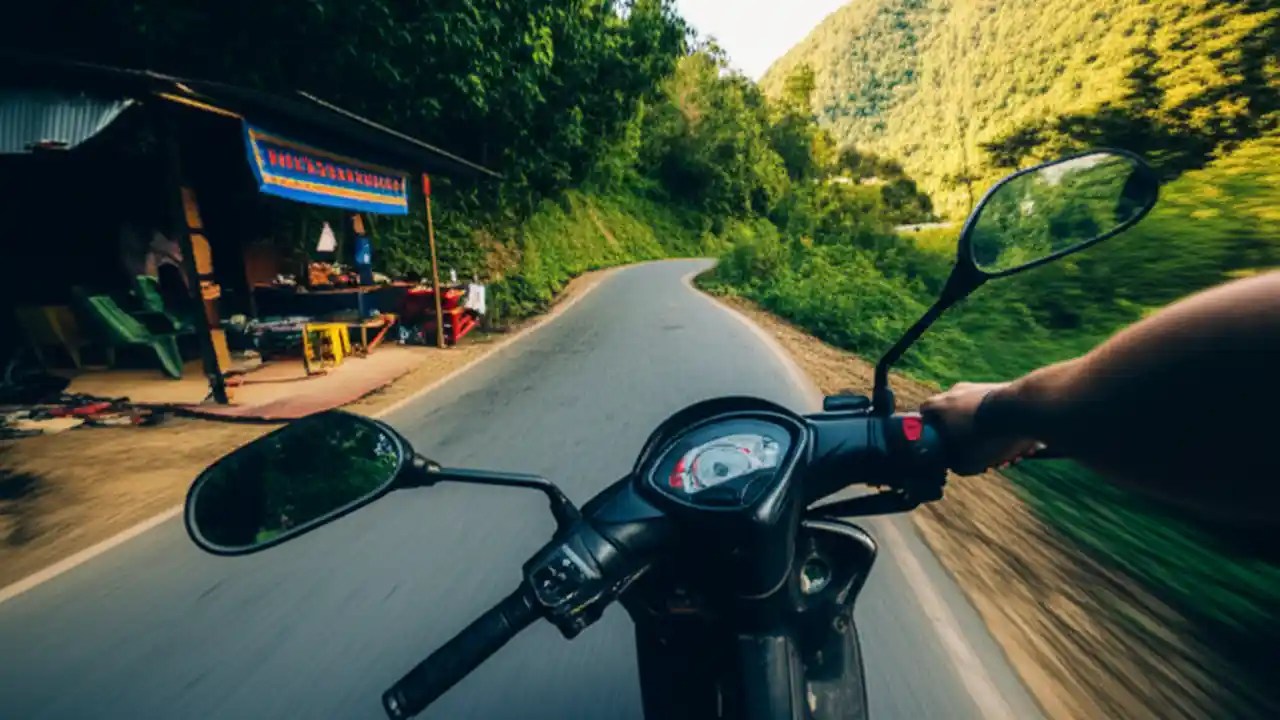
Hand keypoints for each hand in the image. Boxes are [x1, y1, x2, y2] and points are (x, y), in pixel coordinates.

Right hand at [920, 382, 1042, 474]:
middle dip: (968, 436)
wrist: (1021, 410)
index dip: (932, 431)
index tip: (943, 444)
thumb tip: (957, 463)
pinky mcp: (1002, 386)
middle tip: (981, 453)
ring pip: (981, 414)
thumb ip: (956, 463)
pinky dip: (1008, 425)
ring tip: (1008, 453)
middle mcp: (955, 391)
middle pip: (955, 416)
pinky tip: (1021, 442)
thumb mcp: (967, 462)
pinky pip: (1001, 409)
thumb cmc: (987, 437)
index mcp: (939, 405)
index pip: (925, 414)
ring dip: (992, 433)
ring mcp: (979, 386)